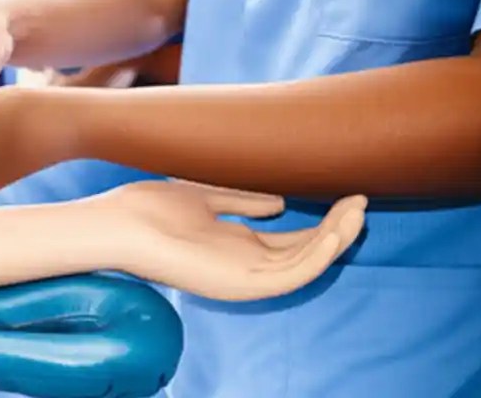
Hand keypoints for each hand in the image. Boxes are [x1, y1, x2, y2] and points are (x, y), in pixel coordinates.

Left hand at [87, 181, 366, 300]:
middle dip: (337, 229)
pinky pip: (290, 276)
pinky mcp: (240, 284)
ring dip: (335, 239)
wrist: (120, 224)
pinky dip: (316, 256)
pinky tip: (334, 232)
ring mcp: (244, 277)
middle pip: (304, 252)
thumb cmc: (150, 209)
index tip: (345, 197)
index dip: (322, 222)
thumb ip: (243, 199)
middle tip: (360, 201)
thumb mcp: (206, 196)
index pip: (291, 240)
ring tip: (356, 210)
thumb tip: (280, 201)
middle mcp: (245, 265)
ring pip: (304, 264)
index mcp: (236, 247)